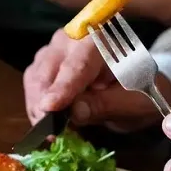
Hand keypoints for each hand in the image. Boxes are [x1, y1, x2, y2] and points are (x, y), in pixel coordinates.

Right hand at [22, 30, 170, 130]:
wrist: (137, 86)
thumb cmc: (139, 92)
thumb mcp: (132, 102)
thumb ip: (107, 104)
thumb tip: (76, 111)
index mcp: (101, 40)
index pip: (79, 65)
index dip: (63, 87)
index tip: (50, 107)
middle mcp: (73, 38)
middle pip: (50, 70)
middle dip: (44, 102)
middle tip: (49, 132)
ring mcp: (55, 49)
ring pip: (35, 77)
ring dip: (38, 106)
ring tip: (50, 131)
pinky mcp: (44, 63)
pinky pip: (32, 84)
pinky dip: (35, 105)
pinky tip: (46, 122)